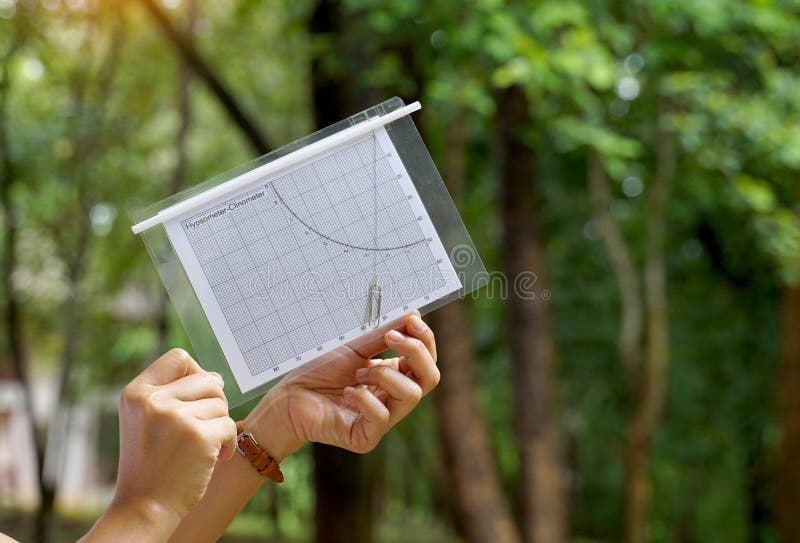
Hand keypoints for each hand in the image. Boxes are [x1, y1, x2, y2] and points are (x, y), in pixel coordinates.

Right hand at [113, 349, 236, 521]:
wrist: (145, 507)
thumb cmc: (151, 463)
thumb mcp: (145, 420)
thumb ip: (172, 392)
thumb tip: (215, 377)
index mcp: (136, 393)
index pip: (178, 357)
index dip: (196, 372)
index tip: (195, 397)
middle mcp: (153, 401)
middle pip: (208, 380)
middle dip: (214, 403)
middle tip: (203, 428)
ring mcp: (176, 418)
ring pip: (221, 404)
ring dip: (220, 426)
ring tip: (202, 447)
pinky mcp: (199, 436)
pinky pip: (230, 426)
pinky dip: (229, 443)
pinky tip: (214, 458)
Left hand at [245, 312, 438, 457]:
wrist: (288, 395)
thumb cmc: (319, 370)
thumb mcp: (354, 346)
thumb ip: (383, 335)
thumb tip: (413, 316)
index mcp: (394, 375)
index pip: (426, 361)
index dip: (425, 340)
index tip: (411, 321)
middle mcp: (394, 398)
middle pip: (430, 378)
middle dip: (416, 353)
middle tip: (390, 338)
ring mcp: (382, 419)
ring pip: (411, 396)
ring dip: (385, 376)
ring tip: (358, 372)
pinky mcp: (366, 437)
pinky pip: (381, 417)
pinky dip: (365, 398)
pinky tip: (347, 393)